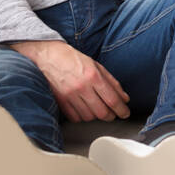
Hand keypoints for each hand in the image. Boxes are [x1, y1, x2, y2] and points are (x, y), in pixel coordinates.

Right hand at [9, 40, 130, 121]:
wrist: (48, 56)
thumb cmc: (73, 59)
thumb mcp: (96, 65)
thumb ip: (112, 82)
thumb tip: (124, 98)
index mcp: (93, 76)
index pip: (112, 99)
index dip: (122, 110)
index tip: (125, 113)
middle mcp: (81, 87)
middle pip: (101, 112)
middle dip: (111, 116)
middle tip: (114, 114)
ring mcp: (69, 96)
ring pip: (89, 117)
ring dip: (97, 116)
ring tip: (98, 109)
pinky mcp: (60, 102)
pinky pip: (75, 118)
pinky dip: (83, 117)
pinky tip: (85, 110)